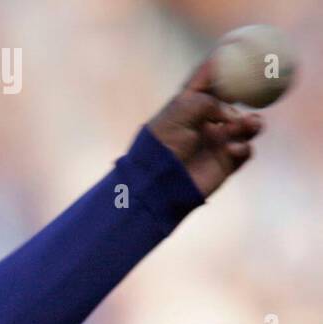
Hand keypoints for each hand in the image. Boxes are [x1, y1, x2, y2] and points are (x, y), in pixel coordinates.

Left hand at [146, 59, 263, 198]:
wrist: (156, 185)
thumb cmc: (163, 144)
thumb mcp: (182, 109)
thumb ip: (209, 100)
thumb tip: (231, 114)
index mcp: (189, 106)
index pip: (208, 80)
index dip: (222, 63)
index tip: (237, 46)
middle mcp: (204, 121)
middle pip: (236, 101)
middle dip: (250, 95)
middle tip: (260, 88)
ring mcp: (216, 142)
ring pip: (248, 124)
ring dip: (252, 122)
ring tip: (246, 125)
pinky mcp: (224, 163)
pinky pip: (246, 150)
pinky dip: (244, 147)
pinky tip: (231, 149)